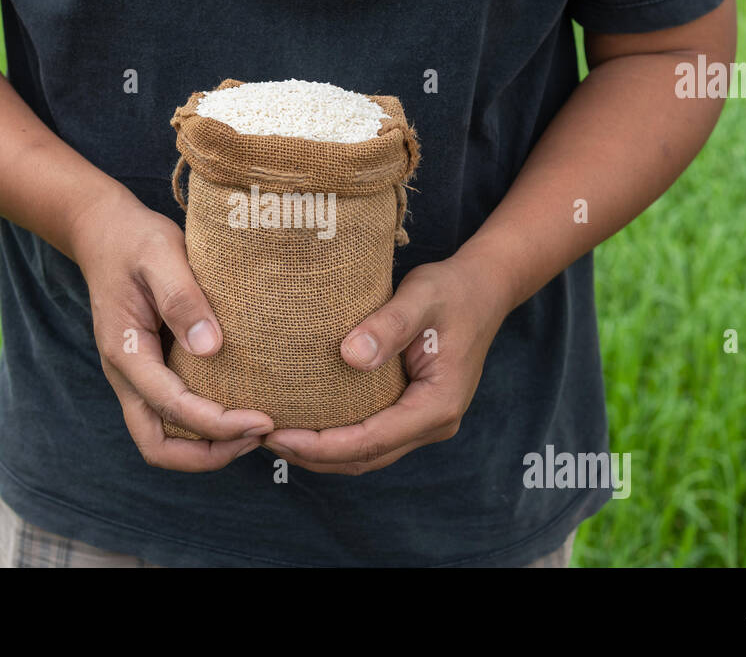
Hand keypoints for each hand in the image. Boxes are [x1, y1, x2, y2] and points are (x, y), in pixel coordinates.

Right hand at [72, 187, 273, 470]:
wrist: (104, 233)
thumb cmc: (136, 240)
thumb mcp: (161, 254)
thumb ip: (182, 298)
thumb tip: (211, 347)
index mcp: (126, 351)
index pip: (172, 407)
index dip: (218, 424)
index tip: (263, 420)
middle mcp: (126, 375)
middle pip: (158, 446)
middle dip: (209, 454)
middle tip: (258, 436)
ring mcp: (135, 378)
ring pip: (163, 439)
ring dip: (207, 447)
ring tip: (255, 431)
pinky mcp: (150, 373)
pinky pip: (172, 418)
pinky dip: (204, 428)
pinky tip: (240, 408)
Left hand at [263, 256, 509, 474]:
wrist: (483, 289)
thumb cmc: (451, 290)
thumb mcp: (421, 297)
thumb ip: (389, 326)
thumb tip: (350, 356)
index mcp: (437, 405)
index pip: (370, 440)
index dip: (321, 445)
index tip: (277, 435)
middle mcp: (433, 423)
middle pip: (365, 458)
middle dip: (312, 456)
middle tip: (262, 439)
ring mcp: (424, 422)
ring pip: (367, 454)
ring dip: (321, 453)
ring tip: (274, 436)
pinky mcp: (413, 412)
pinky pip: (371, 437)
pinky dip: (336, 439)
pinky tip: (304, 423)